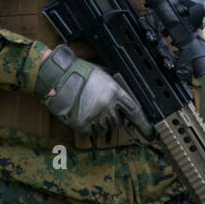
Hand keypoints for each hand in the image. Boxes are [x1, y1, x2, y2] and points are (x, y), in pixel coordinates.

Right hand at [35, 45, 150, 137]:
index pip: (134, 110)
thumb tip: (123, 93)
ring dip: (101, 123)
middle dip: (114, 118)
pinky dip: (89, 127)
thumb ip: (114, 85)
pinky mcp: (82, 124)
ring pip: (105, 128)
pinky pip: (91, 132)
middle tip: (104, 110)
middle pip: (118, 121)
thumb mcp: (102, 73)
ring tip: (91, 111)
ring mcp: (94, 116)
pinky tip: (83, 116)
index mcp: (115, 92)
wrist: (57, 76)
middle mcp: (107, 106)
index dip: (141, 121)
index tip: (147, 130)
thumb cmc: (78, 71)